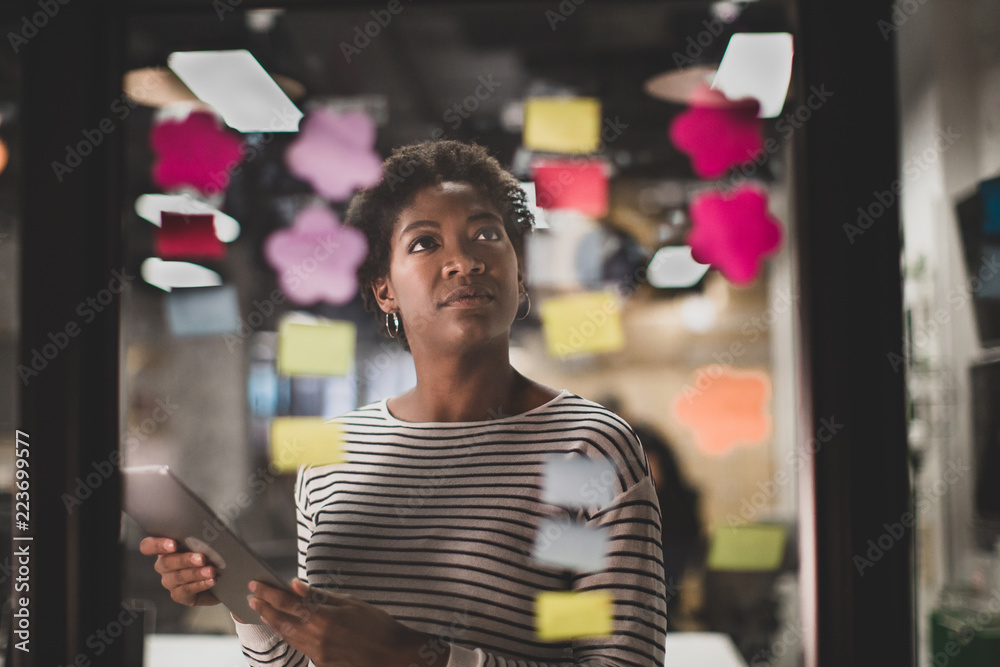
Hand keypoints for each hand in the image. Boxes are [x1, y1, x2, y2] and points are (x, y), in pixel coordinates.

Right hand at [139, 537, 220, 607]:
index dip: (157, 545)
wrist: (219, 578)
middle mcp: (163, 565)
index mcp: (164, 548)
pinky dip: (200, 584)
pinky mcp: (179, 595)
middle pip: (166, 562)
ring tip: (211, 571)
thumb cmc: (208, 554)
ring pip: (178, 577)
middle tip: (201, 558)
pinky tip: (211, 581)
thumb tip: (206, 530)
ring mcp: (170, 581)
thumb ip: (197, 537)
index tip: (173, 544)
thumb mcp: (202, 542)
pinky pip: (186, 590)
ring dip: (196, 573)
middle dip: (185, 560)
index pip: (148, 546)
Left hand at [248, 579, 446, 666]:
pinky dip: (291, 636)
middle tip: (252, 598)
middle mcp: (316, 638)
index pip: (287, 603)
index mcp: (323, 618)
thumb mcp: (350, 603)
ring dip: (275, 623)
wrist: (393, 654)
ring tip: (264, 611)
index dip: (268, 593)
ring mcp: (317, 655)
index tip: (255, 585)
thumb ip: (319, 596)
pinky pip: (301, 648)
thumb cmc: (376, 624)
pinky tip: (289, 628)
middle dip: (265, 609)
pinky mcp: (322, 665)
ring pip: (288, 637)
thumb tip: (295, 585)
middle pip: (281, 622)